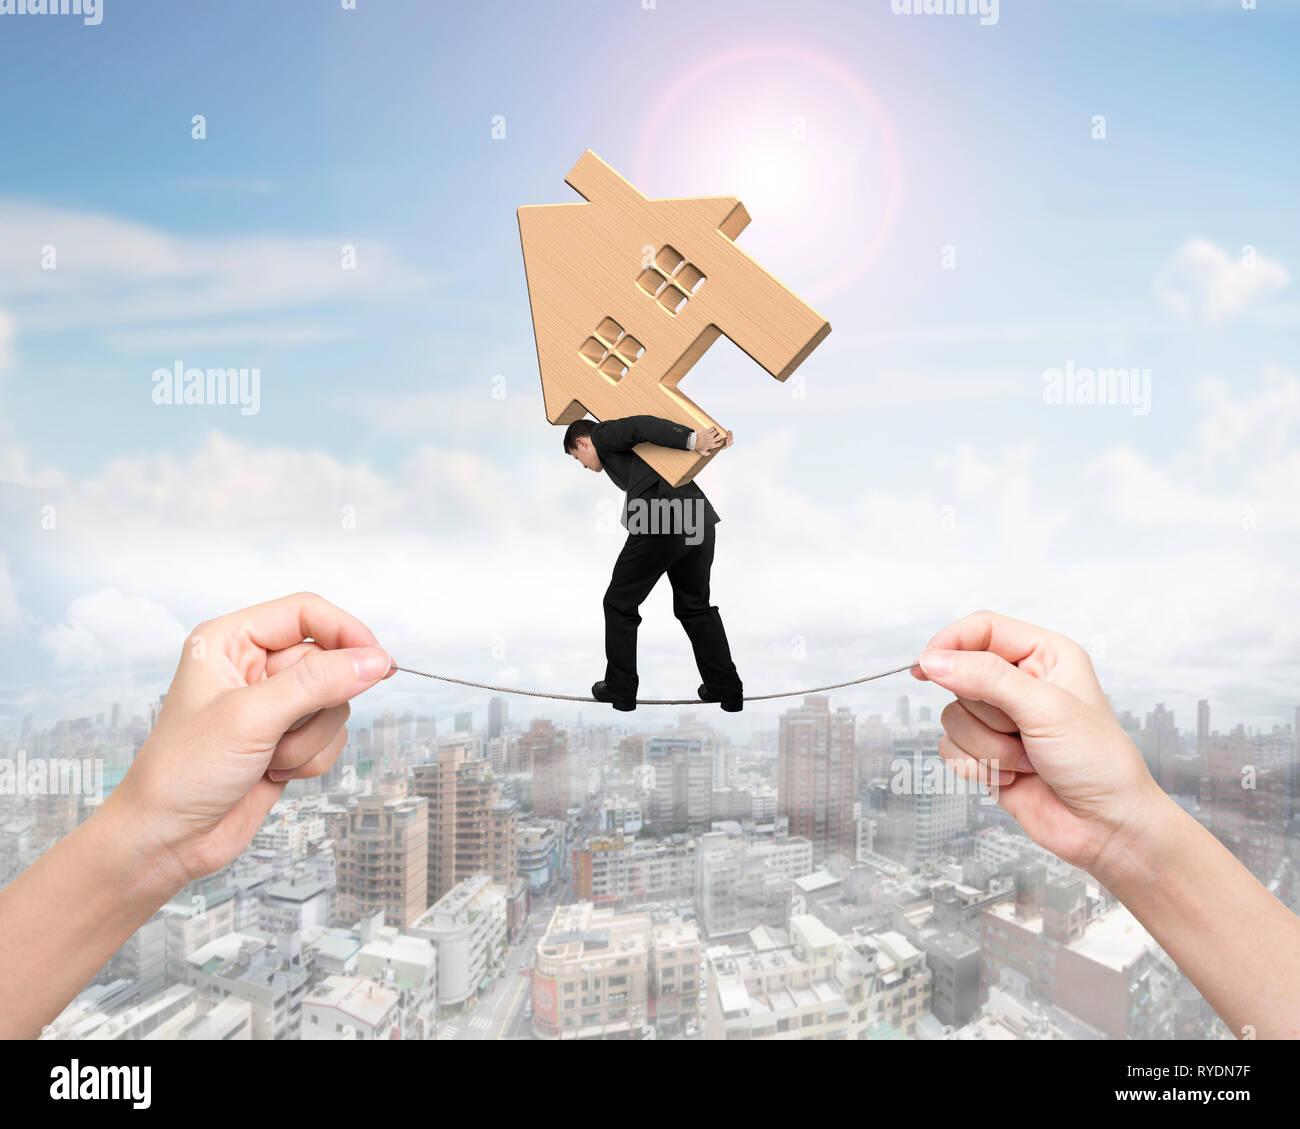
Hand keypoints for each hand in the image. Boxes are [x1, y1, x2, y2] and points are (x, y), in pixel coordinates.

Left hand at [106, 592, 393, 885]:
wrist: (167, 840)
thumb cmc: (182, 772)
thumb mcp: (252, 717)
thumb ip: (317, 683)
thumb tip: (375, 660)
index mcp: (230, 641)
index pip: (306, 613)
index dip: (345, 632)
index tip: (377, 662)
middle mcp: (252, 666)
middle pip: (327, 660)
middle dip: (316, 704)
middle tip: (286, 729)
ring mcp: (271, 704)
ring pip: (334, 702)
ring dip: (310, 738)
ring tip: (270, 758)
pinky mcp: (286, 737)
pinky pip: (330, 735)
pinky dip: (312, 758)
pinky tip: (274, 772)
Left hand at [695, 426, 732, 454]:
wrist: (692, 440)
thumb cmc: (697, 446)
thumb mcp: (701, 452)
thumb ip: (706, 454)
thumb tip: (709, 454)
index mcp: (711, 445)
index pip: (720, 443)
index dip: (721, 442)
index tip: (720, 440)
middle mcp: (711, 440)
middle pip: (720, 437)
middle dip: (720, 436)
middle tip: (718, 435)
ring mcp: (709, 435)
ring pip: (717, 432)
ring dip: (716, 431)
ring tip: (715, 432)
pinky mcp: (707, 431)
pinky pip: (713, 428)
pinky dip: (714, 428)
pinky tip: (713, 429)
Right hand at [911, 610, 1165, 873]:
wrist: (1104, 827)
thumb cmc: (1098, 763)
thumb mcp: (1045, 708)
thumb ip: (986, 678)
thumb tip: (934, 661)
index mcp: (1044, 655)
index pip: (982, 629)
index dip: (951, 643)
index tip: (927, 665)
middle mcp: (1020, 683)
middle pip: (960, 676)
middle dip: (986, 713)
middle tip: (1022, 730)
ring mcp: (1001, 720)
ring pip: (952, 716)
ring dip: (986, 745)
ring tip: (1026, 759)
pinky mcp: (986, 752)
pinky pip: (950, 748)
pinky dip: (977, 766)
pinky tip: (1013, 776)